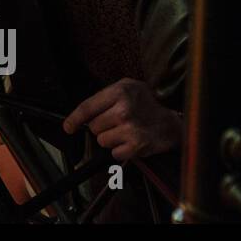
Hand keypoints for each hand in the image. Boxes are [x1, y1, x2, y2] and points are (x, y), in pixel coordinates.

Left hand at [62, 77, 182, 160]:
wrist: (173, 122)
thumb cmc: (147, 103)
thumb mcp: (126, 87)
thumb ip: (104, 96)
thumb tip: (80, 114)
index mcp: (119, 92)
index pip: (87, 107)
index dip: (74, 119)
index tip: (68, 127)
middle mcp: (124, 110)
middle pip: (94, 127)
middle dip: (101, 127)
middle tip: (117, 122)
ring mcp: (131, 129)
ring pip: (102, 141)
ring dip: (111, 139)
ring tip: (126, 131)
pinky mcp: (137, 146)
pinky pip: (114, 153)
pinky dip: (121, 150)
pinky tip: (132, 140)